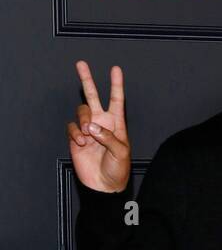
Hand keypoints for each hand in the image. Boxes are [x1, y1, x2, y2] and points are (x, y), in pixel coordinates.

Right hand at [67, 60, 130, 192]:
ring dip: (83, 119)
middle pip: (92, 96)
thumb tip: (91, 126)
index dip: (116, 84)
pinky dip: (75, 133)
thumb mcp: (120, 152)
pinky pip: (72, 127)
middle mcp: (101, 122)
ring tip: (88, 134)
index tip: (116, 69)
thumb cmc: (117, 169)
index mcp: (115, 123)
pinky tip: (81, 143)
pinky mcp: (76, 138)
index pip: (116, 100)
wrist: (104, 185)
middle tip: (81, 63)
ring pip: (81, 111)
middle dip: (87, 80)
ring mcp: (88, 129)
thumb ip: (107, 137)